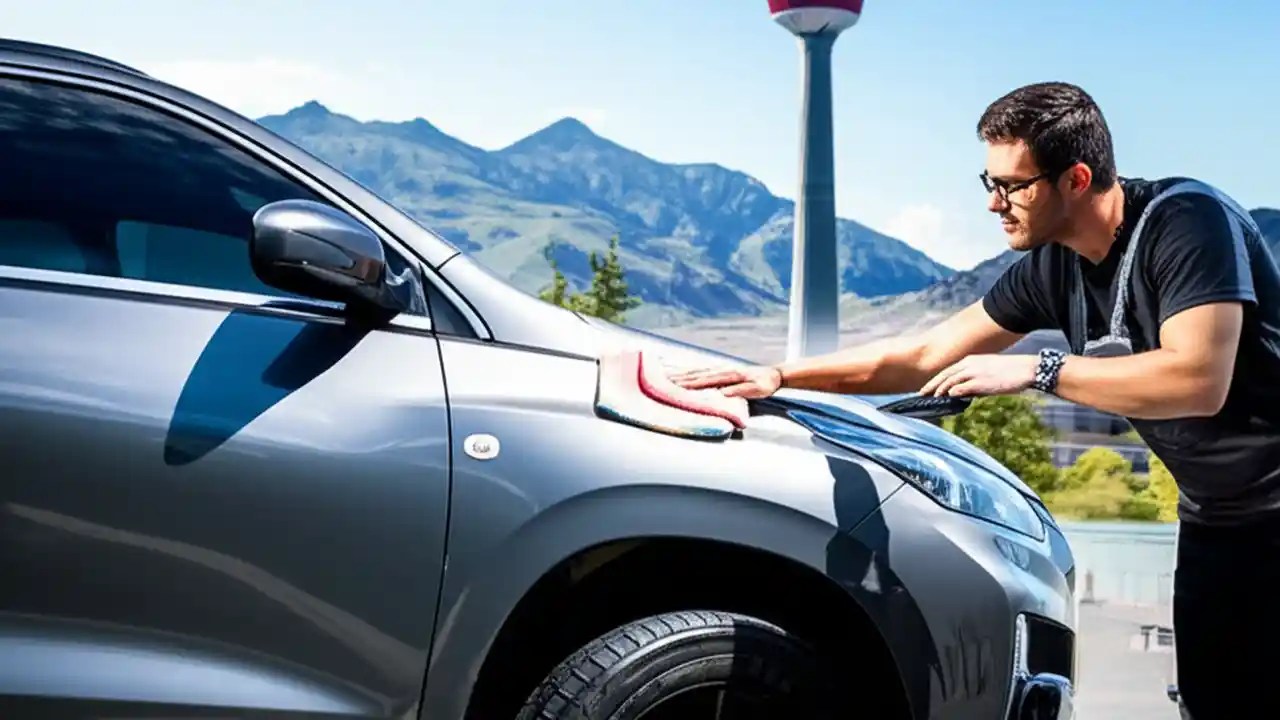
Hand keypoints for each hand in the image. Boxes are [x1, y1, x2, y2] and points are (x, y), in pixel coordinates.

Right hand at [668, 364, 783, 398]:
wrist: (773, 375)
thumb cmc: (765, 385)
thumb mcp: (756, 390)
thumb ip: (739, 391)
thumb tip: (722, 393)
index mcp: (730, 376)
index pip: (706, 380)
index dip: (691, 383)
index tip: (677, 386)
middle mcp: (723, 370)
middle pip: (698, 374)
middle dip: (681, 377)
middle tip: (664, 380)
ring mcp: (722, 369)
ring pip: (699, 370)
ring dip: (683, 373)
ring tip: (668, 374)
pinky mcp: (723, 371)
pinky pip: (704, 370)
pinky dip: (692, 370)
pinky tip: (685, 371)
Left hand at [918, 354, 1037, 397]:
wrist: (1026, 369)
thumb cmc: (1010, 372)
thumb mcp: (987, 372)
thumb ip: (973, 381)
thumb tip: (962, 393)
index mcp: (970, 360)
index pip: (948, 370)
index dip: (936, 379)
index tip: (927, 387)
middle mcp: (969, 364)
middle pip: (944, 375)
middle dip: (931, 384)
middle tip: (921, 393)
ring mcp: (974, 372)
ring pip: (950, 381)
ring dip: (939, 390)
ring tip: (932, 397)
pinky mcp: (980, 381)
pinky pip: (961, 387)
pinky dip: (953, 392)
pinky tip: (948, 397)